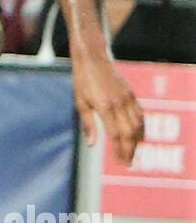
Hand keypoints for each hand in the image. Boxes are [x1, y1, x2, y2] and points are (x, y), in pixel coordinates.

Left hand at [71, 50, 143, 164]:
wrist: (93, 58)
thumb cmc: (82, 81)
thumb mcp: (80, 103)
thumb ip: (88, 124)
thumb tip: (91, 145)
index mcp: (105, 107)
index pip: (116, 135)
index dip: (120, 150)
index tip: (120, 162)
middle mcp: (119, 103)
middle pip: (130, 133)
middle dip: (131, 150)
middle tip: (128, 163)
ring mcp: (127, 98)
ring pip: (138, 124)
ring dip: (138, 141)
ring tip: (134, 154)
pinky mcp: (131, 94)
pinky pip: (141, 114)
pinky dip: (142, 127)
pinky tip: (139, 137)